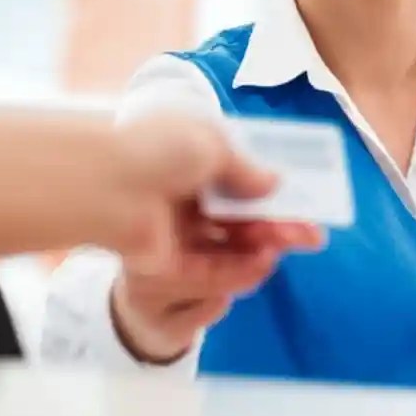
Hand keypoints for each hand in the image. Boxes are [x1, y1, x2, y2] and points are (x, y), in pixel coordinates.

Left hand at [108, 115, 325, 362]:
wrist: (104, 186)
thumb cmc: (156, 150)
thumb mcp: (212, 144)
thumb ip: (246, 168)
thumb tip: (274, 182)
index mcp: (186, 157)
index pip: (236, 177)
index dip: (270, 190)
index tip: (303, 200)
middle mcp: (178, 193)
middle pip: (236, 216)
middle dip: (275, 223)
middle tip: (311, 234)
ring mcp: (171, 230)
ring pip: (225, 245)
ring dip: (261, 245)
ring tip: (291, 245)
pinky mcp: (163, 264)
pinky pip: (207, 271)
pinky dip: (237, 270)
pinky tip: (264, 266)